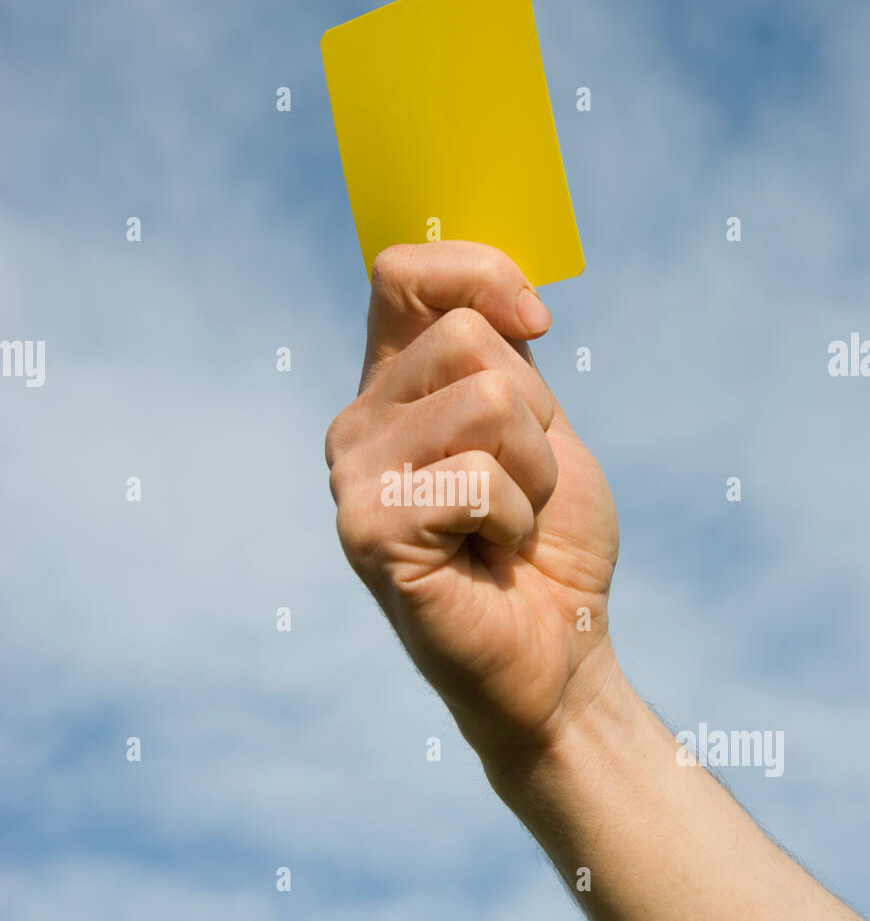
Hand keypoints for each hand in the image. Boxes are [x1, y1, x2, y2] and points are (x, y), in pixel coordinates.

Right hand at [325, 241, 619, 776]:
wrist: (559, 647)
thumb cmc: (550, 540)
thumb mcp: (539, 425)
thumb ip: (504, 353)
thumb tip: (500, 284)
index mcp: (393, 387)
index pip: (403, 273)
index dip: (479, 273)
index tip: (537, 323)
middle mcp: (359, 423)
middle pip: (465, 338)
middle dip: (535, 416)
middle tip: (522, 484)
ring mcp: (353, 476)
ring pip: (484, 401)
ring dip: (532, 471)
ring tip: (508, 523)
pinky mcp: (368, 529)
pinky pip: (476, 476)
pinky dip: (514, 518)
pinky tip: (490, 555)